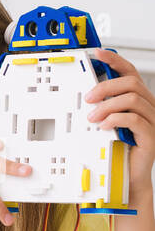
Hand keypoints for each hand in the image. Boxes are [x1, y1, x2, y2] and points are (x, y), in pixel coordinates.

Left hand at [87, 48, 154, 196]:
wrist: (126, 177)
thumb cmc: (114, 149)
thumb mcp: (103, 124)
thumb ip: (99, 108)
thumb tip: (83, 94)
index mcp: (136, 99)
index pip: (128, 72)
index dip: (114, 60)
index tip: (97, 53)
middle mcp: (146, 105)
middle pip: (131, 82)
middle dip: (106, 87)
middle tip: (88, 98)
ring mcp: (150, 119)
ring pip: (132, 99)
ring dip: (108, 106)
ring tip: (92, 118)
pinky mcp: (150, 135)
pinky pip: (135, 119)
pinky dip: (116, 119)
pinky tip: (104, 126)